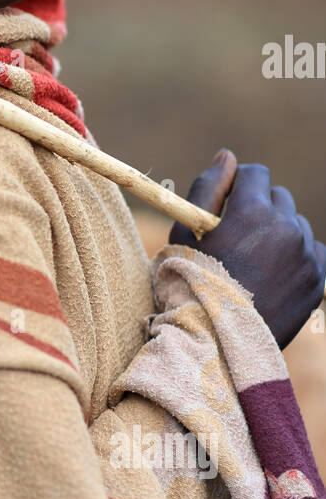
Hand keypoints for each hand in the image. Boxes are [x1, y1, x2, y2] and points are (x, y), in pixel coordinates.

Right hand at [169, 150, 325, 348]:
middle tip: (238, 239)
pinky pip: (313, 252)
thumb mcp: (185, 234)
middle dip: (259, 210)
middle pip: (279, 198)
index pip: (255, 175)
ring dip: (278, 234)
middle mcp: (286, 227)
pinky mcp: (318, 279)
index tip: (225, 208)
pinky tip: (274, 276)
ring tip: (254, 263)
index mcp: (252, 211)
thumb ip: (207, 188)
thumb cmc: (190, 286)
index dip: (237, 188)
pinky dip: (297, 258)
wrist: (216, 343)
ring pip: (296, 226)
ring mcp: (306, 255)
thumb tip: (227, 155)